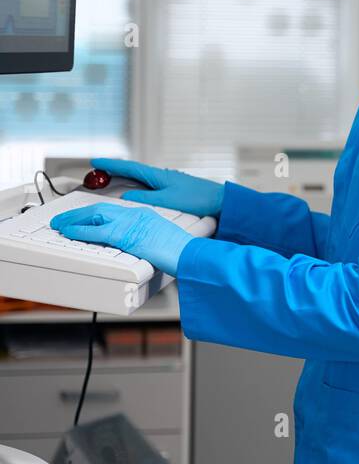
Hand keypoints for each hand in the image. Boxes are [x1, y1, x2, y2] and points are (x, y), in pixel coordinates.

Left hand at [51, 202, 193, 274]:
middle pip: (100, 208)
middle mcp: (136, 214)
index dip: (94, 212)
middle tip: (64, 218)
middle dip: (79, 213)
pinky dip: (79, 230)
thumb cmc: (185, 254)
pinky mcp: (126, 235)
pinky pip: (96, 231)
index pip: (113, 209)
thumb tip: (142, 250)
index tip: (83, 215)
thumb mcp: (165, 241)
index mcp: (146, 215)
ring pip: (94, 215)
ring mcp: (131, 223)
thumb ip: (149, 242)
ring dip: (74, 219)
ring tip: (60, 224)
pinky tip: (68, 232)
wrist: (192, 255)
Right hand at [91, 158, 224, 217]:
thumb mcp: (166, 201)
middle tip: (96, 174)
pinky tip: (135, 194)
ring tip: (109, 183)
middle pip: (131, 173)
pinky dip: (136, 189)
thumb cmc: (197, 199)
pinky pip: (148, 187)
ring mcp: (167, 183)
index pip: (128, 167)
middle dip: (113, 172)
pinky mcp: (173, 191)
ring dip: (124, 181)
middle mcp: (161, 177)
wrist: (221, 202)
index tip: (94, 161)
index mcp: (158, 175)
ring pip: (139, 180)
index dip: (110, 165)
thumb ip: (144, 199)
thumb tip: (124, 199)